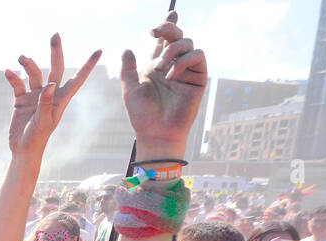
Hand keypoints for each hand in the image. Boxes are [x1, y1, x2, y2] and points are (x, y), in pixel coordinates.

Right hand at [4, 35, 101, 156]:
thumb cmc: (36, 139)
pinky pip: (18, 84)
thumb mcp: (42, 122)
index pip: (77, 80)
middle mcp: (49, 94)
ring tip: (21, 58)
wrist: (22, 149)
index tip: (99, 51)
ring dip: (29, 64)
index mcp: (60, 100)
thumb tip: (49, 85)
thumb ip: (45, 103)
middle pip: (55, 68)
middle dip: (56, 52)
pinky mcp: (22, 99)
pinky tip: (8, 72)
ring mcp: (35, 95)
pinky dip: (13, 78)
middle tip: (55, 35)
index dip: (87, 66)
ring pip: (35, 73)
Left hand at [119, 13, 206, 156]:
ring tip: (159, 68)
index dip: (166, 25)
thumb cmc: (141, 115)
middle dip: (168, 28)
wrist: (155, 133)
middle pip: (177, 35)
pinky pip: (197, 56)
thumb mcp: (130, 89)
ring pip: (187, 42)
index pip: (163, 40)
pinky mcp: (198, 78)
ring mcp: (186, 70)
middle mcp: (173, 65)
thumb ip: (128, 69)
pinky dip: (183, 61)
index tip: (159, 22)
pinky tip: (171, 75)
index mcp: (156, 65)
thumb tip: (127, 49)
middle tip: (154, 32)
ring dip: (172, 50)